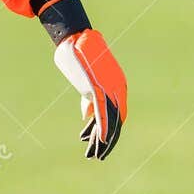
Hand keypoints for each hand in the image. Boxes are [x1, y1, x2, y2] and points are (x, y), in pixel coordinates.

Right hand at [53, 29, 127, 159]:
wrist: (75, 37)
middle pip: (116, 121)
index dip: (109, 131)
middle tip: (99, 156)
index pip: (117, 115)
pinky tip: (101, 141)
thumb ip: (89, 98)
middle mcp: (118, 88)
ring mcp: (109, 87)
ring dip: (102, 140)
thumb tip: (87, 116)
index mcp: (117, 86)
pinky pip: (103, 112)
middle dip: (107, 141)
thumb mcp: (86, 81)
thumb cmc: (79, 56)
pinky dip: (103, 128)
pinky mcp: (98, 87)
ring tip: (94, 155)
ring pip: (110, 120)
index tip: (100, 144)